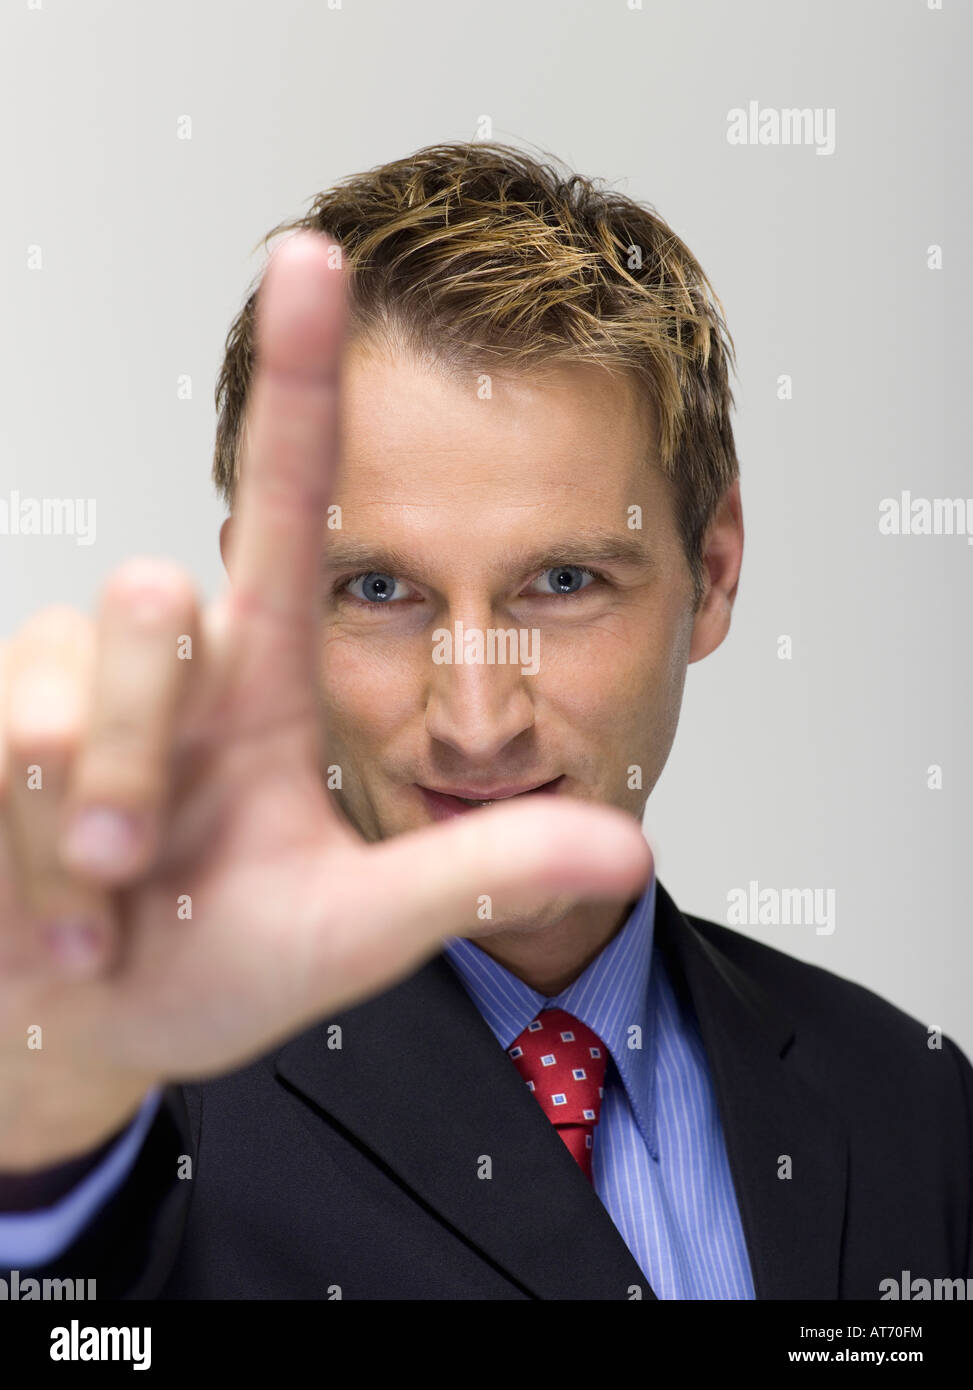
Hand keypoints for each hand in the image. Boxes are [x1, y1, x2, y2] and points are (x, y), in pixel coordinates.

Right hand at [0, 232, 651, 1168]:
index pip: (290, 504)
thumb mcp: (356, 931)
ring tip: (101, 903)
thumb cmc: (214, 964)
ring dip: (87, 810)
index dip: (300, 380)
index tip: (316, 253)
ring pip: (71, 676)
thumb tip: (626, 844)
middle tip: (142, 868)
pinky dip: (31, 847)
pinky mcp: (1, 729)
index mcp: (268, 683)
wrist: (91, 1027)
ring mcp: (79, 693)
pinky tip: (55, 911)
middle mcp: (174, 664)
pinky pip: (6, 736)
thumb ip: (474, 873)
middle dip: (141, 748)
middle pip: (155, 603)